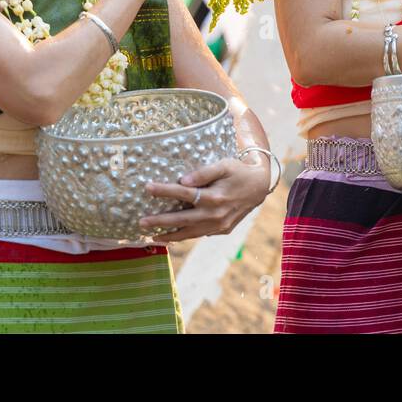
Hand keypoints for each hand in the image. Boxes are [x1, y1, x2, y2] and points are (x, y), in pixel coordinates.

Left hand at [140, 155, 269, 240]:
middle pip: (181, 220)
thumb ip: (204, 172)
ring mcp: (219, 225)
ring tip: (153, 235)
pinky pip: (199, 235)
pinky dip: (185, 236)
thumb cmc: (239, 172)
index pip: (183, 193)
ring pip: (189, 233)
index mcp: (214, 197)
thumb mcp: (224, 165)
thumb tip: (183, 180)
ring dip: (170, 235)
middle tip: (141, 222)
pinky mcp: (222, 230)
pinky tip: (174, 235)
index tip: (147, 187)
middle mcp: (215, 214)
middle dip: (160, 221)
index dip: (164, 190)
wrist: (260, 187)